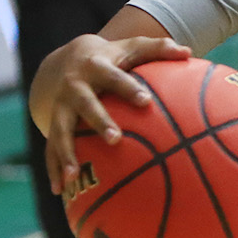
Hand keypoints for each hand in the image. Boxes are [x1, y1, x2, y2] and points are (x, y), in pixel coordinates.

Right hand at [30, 34, 192, 194]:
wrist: (62, 59)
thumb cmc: (109, 57)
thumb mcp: (130, 48)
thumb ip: (158, 49)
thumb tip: (187, 51)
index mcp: (96, 67)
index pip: (114, 77)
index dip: (129, 88)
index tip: (147, 102)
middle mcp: (74, 87)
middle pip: (85, 104)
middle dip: (99, 121)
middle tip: (116, 139)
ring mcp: (60, 107)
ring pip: (61, 130)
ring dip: (66, 153)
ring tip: (74, 176)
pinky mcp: (53, 123)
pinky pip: (50, 148)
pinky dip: (54, 168)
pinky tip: (59, 190)